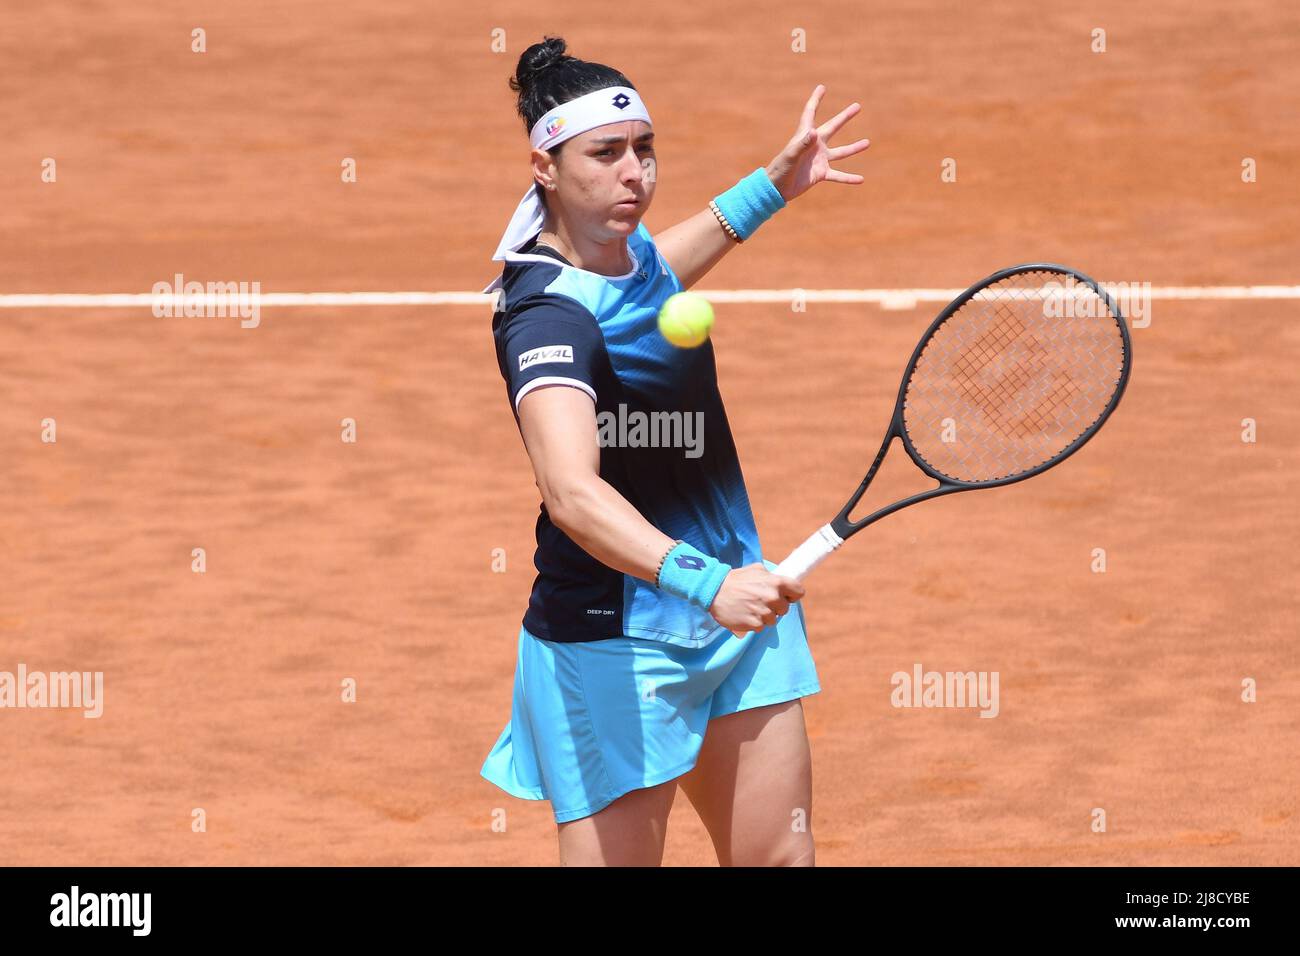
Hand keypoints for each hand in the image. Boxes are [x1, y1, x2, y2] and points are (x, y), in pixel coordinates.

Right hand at [708, 563, 805, 637]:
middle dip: (776, 606)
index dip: (792, 595)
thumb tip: (782, 581)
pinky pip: (760, 626)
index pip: (799, 592)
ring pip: (773, 619)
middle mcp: (773, 598)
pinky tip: (745, 614)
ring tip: (750, 607)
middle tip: (761, 601)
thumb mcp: (756, 569)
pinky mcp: (754, 624)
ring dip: (764, 616)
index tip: (786, 596)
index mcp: (776, 582)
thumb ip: (772, 576)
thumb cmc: (736, 579)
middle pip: (785, 609)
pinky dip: (754, 622)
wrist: (715, 591)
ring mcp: (764, 612)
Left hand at [765, 84, 870, 202]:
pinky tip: (861, 180)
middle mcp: (815, 145)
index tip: (822, 87)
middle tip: (857, 106)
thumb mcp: (791, 156)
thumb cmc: (780, 169)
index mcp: (805, 136)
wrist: (777, 188)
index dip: (816, 100)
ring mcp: (819, 159)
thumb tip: (814, 132)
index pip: (811, 113)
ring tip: (867, 142)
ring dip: (854, 148)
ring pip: (841, 152)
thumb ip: (803, 145)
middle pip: (833, 127)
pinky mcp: (821, 173)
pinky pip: (838, 175)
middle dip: (845, 117)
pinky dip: (849, 178)